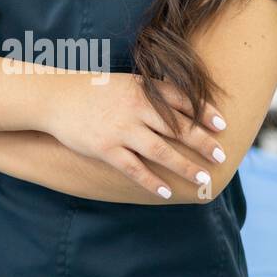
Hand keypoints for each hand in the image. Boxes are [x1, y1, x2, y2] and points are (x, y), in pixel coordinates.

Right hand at [39, 71, 227, 201]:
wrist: (54, 97)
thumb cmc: (93, 90)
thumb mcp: (125, 84)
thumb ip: (151, 94)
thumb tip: (181, 106)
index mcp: (142, 90)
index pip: (181, 100)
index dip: (204, 113)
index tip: (222, 125)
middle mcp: (136, 109)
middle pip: (178, 128)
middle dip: (202, 143)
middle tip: (221, 156)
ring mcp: (121, 130)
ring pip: (161, 151)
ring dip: (185, 166)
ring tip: (203, 179)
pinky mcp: (105, 148)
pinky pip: (134, 169)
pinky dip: (152, 182)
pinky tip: (167, 192)